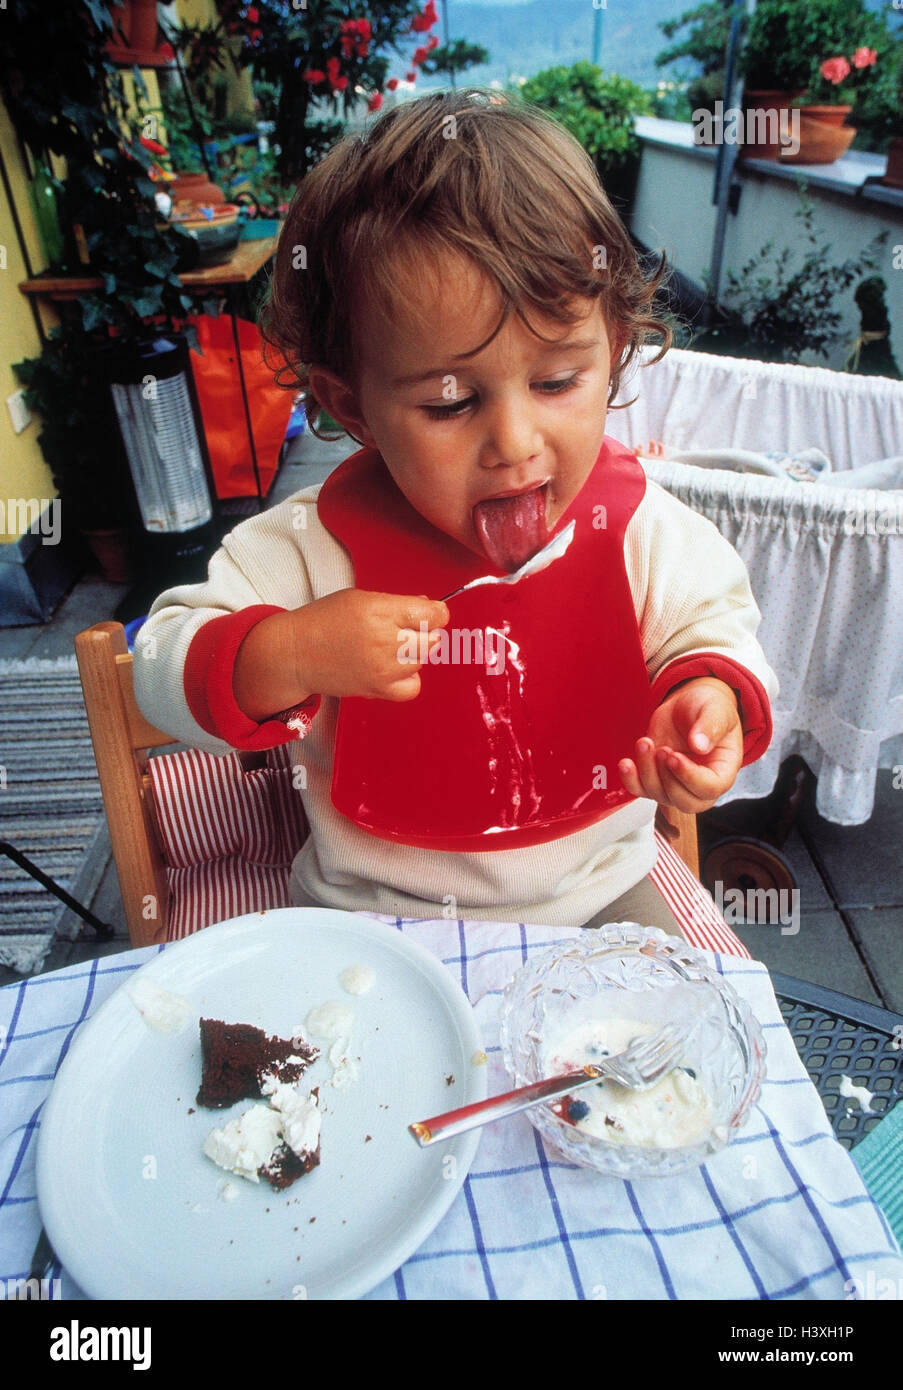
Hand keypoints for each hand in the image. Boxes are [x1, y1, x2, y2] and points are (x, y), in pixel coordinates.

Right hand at [290, 588, 450, 702]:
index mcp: (379, 611)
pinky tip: (394, 669)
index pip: (432, 615)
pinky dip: (408, 679)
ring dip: (413, 654)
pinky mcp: (378, 689)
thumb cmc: (322, 622)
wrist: (295, 653)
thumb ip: (396, 603)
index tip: (434, 614)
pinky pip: (413, 687)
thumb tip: (428, 608)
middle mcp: (384, 640)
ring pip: (422, 661)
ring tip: (389, 648)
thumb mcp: (359, 598)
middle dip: (423, 632)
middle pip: (432, 639)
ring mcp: (382, 667)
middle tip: (404, 630)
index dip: (437, 613)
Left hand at [618, 677, 742, 812]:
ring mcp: (676, 782)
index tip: (674, 757)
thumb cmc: (707, 708)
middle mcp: (701, 782)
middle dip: (668, 779)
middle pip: (686, 802)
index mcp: (723, 770)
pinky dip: (631, 780)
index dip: (690, 777)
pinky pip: (641, 790)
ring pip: (660, 795)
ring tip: (645, 742)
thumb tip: (700, 745)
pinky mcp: (655, 777)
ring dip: (647, 772)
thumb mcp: (714, 710)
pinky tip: (626, 763)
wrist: (686, 704)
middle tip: (662, 750)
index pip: (710, 788)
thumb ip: (710, 726)